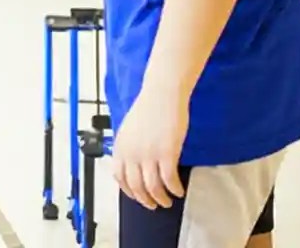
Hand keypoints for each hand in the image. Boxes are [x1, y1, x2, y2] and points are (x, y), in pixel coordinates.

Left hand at [111, 88, 188, 209]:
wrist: (162, 94)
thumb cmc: (149, 108)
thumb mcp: (130, 129)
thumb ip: (129, 148)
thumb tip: (133, 164)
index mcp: (121, 147)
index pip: (119, 178)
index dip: (129, 191)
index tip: (136, 196)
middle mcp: (132, 153)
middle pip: (136, 187)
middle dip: (145, 200)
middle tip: (154, 204)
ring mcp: (149, 154)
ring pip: (153, 188)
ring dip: (161, 198)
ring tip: (168, 201)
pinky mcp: (167, 153)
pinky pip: (169, 180)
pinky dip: (175, 189)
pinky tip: (179, 191)